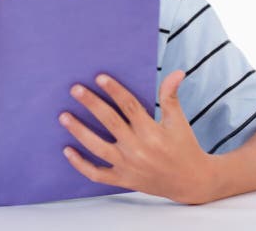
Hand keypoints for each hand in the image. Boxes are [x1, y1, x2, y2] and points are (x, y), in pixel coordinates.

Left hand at [58, 70, 217, 204]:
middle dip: (91, 104)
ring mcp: (128, 165)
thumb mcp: (178, 121)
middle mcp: (138, 148)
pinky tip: (67, 150)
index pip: (130, 106)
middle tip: (75, 89)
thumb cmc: (184, 147)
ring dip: (79, 131)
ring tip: (64, 116)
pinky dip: (80, 164)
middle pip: (110, 122)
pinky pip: (97, 173)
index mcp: (152, 131)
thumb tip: (176, 72)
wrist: (191, 182)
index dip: (115, 91)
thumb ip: (170, 96)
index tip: (99, 77)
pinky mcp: (123, 179)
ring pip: (97, 147)